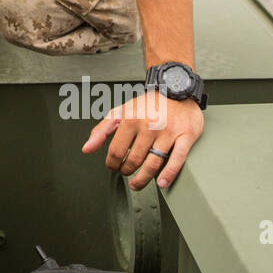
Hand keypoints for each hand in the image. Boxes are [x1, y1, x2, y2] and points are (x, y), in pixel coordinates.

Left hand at [81, 90, 203, 190]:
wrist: (175, 89)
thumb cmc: (148, 104)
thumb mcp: (120, 112)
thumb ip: (102, 130)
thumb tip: (86, 149)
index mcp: (131, 119)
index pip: (116, 150)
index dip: (112, 163)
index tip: (113, 167)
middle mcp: (149, 125)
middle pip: (134, 160)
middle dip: (126, 171)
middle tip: (126, 172)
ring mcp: (168, 132)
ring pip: (153, 163)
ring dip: (143, 179)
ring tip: (137, 183)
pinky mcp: (186, 136)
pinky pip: (177, 160)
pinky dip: (168, 174)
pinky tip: (161, 182)